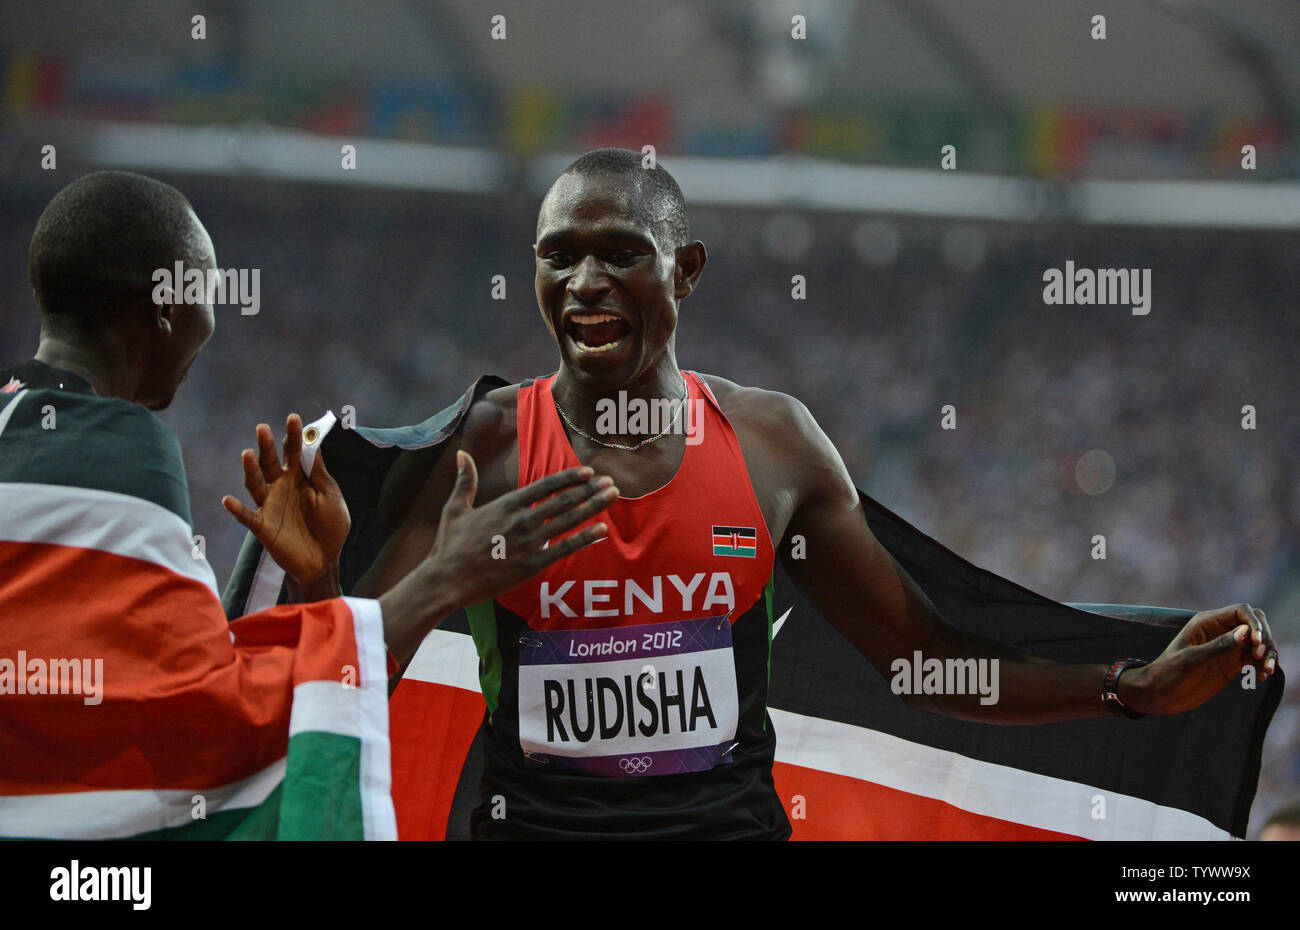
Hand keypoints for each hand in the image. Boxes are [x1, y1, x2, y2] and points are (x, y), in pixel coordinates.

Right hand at [221, 413, 349, 585]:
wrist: (324, 560)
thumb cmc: (331, 526)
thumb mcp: (330, 497)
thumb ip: (319, 474)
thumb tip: (313, 444)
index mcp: (300, 478)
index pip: (294, 452)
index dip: (294, 435)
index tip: (294, 418)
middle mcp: (281, 487)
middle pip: (270, 462)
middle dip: (266, 446)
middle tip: (262, 428)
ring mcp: (270, 505)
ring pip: (255, 484)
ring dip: (250, 469)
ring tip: (247, 454)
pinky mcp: (263, 526)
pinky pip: (247, 516)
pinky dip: (236, 509)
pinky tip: (227, 500)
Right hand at [425, 451, 616, 607]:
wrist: (448, 579)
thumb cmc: (449, 545)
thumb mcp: (455, 508)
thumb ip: (465, 480)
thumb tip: (461, 453)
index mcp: (506, 504)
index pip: (546, 486)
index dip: (569, 477)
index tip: (588, 472)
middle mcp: (522, 520)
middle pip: (564, 501)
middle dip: (590, 490)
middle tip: (610, 482)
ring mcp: (529, 543)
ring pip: (569, 521)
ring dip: (593, 507)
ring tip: (612, 496)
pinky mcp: (532, 565)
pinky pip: (564, 549)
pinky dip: (585, 539)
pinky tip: (602, 531)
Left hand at [1122, 603, 1278, 714]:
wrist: (1159, 694)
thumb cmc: (1168, 673)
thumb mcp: (1191, 660)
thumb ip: (1218, 646)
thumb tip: (1245, 632)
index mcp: (1207, 622)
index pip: (1241, 611)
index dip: (1254, 623)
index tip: (1256, 642)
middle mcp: (1220, 631)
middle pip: (1255, 623)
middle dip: (1265, 637)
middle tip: (1262, 657)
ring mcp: (1228, 647)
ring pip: (1258, 642)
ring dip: (1268, 653)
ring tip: (1266, 671)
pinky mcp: (1232, 663)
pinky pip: (1255, 659)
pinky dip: (1263, 665)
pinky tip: (1261, 677)